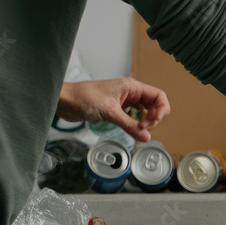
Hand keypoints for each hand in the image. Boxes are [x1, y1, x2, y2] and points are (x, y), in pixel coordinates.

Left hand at [56, 78, 170, 141]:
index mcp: (132, 87)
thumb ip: (130, 125)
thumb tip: (146, 137)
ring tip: (138, 130)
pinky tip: (133, 128)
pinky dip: (136, 122)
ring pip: (145, 110)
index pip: (158, 96)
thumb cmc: (83, 98)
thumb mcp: (109, 113)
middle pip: (154, 104)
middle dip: (153, 118)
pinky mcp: (116, 107)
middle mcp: (130, 92)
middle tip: (142, 129)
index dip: (160, 111)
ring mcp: (124, 100)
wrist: (65, 100)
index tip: (151, 124)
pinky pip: (134, 115)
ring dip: (146, 121)